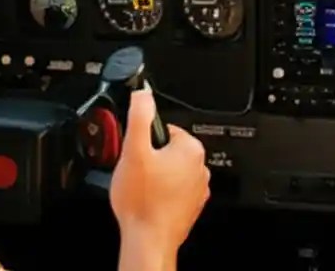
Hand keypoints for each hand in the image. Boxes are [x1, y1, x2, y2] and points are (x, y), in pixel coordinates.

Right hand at [110, 90, 209, 257]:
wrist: (149, 240)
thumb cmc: (143, 201)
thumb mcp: (134, 150)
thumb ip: (140, 117)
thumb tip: (143, 94)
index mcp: (190, 149)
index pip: (164, 130)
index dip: (144, 141)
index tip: (137, 154)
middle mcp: (200, 167)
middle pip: (167, 150)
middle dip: (150, 159)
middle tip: (137, 174)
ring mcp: (197, 188)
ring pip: (169, 171)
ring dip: (155, 177)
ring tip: (142, 190)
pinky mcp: (190, 205)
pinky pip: (173, 191)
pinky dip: (161, 194)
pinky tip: (149, 202)